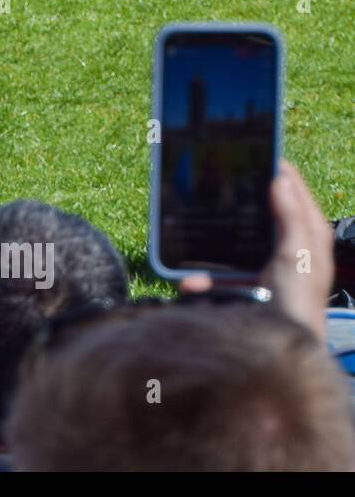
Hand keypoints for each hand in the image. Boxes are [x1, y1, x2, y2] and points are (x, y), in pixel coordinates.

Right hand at [180, 160, 332, 341]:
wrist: (279, 347)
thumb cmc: (298, 301)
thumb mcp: (298, 254)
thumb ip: (291, 217)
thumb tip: (280, 178)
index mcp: (308, 235)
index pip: (293, 189)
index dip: (276, 169)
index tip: (255, 149)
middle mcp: (287, 247)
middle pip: (259, 210)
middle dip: (238, 199)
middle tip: (218, 178)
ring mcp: (262, 266)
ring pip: (232, 241)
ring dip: (213, 242)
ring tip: (194, 225)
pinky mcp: (242, 286)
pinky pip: (215, 275)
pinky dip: (201, 279)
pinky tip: (189, 282)